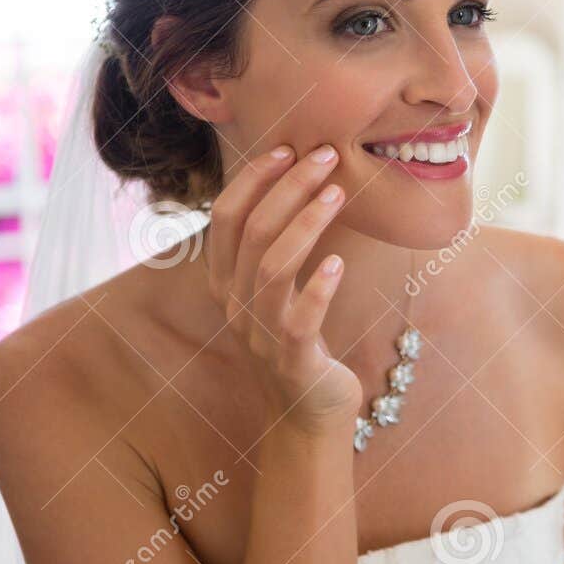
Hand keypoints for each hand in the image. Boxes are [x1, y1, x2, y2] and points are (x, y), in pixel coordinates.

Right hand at [203, 145, 362, 431]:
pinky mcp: (293, 362)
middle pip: (252, 233)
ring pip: (272, 270)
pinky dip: (317, 290)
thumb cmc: (299, 345)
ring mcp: (261, 335)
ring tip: (337, 194)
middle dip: (287, 188)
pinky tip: (338, 263)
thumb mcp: (278, 294)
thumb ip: (275, 249)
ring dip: (305, 226)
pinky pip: (299, 321)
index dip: (252, 179)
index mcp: (227, 284)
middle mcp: (236, 306)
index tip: (285, 147)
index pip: (225, 218)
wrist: (308, 416)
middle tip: (324, 155)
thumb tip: (299, 185)